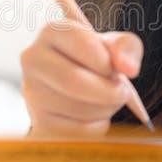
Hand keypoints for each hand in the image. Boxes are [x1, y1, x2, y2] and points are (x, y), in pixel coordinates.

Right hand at [19, 18, 143, 136]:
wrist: (75, 85)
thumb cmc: (96, 60)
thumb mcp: (114, 46)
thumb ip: (126, 47)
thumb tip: (129, 69)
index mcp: (53, 31)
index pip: (83, 45)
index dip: (107, 61)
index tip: (115, 69)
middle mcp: (33, 59)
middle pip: (72, 80)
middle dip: (108, 90)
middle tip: (122, 93)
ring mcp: (32, 92)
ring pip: (77, 108)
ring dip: (106, 109)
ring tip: (109, 101)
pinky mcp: (39, 121)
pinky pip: (77, 130)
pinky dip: (97, 126)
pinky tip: (96, 115)